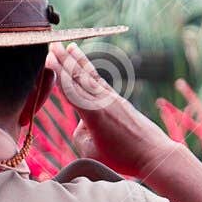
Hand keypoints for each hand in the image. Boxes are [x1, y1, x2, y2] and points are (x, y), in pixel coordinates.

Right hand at [47, 43, 170, 176]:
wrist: (154, 154)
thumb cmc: (122, 158)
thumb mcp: (91, 152)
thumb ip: (80, 134)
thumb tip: (82, 123)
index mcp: (92, 113)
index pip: (70, 89)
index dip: (58, 72)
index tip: (48, 57)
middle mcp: (102, 101)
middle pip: (79, 77)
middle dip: (65, 60)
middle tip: (53, 43)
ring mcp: (112, 100)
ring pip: (91, 76)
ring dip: (79, 61)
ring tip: (70, 46)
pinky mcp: (120, 102)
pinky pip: (101, 82)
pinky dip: (91, 72)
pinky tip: (87, 67)